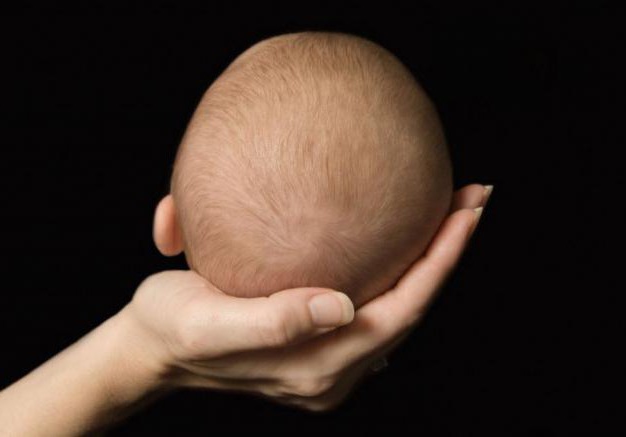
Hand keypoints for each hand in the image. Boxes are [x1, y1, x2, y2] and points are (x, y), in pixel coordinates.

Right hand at [119, 183, 491, 410]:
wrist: (151, 348)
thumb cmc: (172, 326)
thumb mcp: (208, 322)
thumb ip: (274, 322)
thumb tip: (343, 306)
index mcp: (315, 368)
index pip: (400, 311)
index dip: (440, 262)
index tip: (467, 212)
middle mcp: (332, 372)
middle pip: (411, 309)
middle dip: (447, 254)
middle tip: (474, 197)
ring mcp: (328, 366)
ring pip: (399, 310)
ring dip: (431, 264)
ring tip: (452, 213)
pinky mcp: (318, 351)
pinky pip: (376, 311)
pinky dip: (401, 275)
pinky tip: (403, 243)